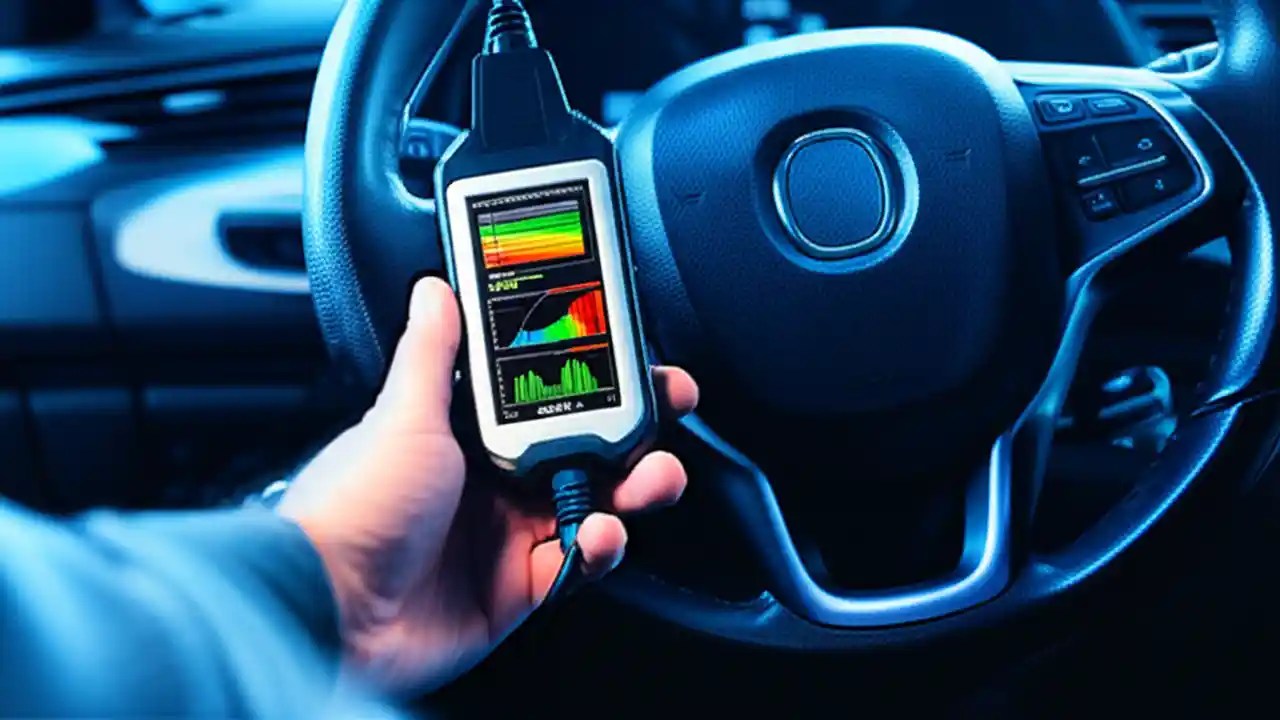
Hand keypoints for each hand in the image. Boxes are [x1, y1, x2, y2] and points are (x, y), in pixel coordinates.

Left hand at [279, 278, 697, 694]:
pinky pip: (576, 564)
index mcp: (464, 433)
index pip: (546, 394)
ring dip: (633, 488)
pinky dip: (599, 549)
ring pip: (593, 503)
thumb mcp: (401, 417)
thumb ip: (432, 353)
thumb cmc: (352, 507)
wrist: (328, 608)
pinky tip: (602, 534)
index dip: (593, 377)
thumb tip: (435, 288)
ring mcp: (505, 536)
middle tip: (666, 412)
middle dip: (632, 431)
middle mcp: (491, 481)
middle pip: (582, 448)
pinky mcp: (516, 590)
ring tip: (653, 478)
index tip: (634, 360)